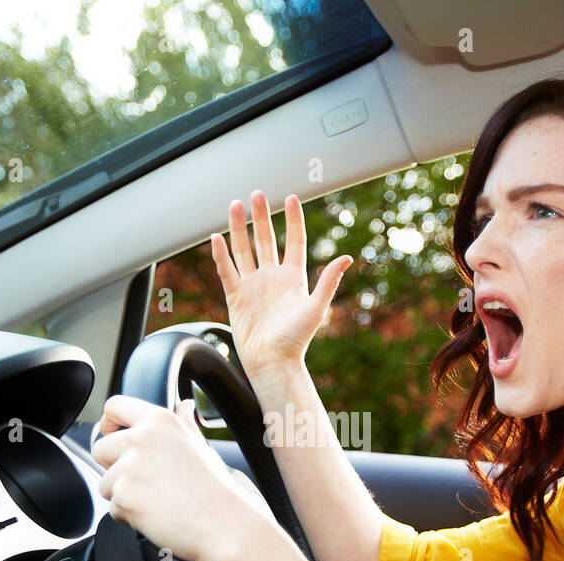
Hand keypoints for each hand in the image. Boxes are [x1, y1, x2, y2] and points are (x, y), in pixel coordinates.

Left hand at [91, 395, 273, 560]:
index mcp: (160, 421)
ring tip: (157, 501)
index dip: (109, 423)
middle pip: (100, 448)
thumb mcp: (202, 447)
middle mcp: (141, 438)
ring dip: (124, 496)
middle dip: (114, 468)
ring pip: (105, 483)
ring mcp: (130, 467)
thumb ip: (185, 424)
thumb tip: (184, 406)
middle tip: (145, 483)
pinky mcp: (124, 496)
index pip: (115, 406)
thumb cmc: (216, 490)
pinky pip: (112, 508)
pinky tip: (156, 515)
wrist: (224, 525)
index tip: (112, 435)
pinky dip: (129, 516)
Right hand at [210, 190, 352, 385]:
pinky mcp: (235, 296)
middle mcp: (272, 278)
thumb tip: (346, 257)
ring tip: (236, 205)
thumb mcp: (316, 308)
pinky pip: (227, 270)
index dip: (293, 220)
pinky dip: (221, 255)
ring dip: (239, 228)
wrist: (272, 362)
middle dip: (261, 217)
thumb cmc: (296, 340)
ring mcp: (252, 285)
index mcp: (293, 278)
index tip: (292, 198)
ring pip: (244, 250)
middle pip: (265, 240)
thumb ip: (328, 281)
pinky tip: (216, 237)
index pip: (293, 241)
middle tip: (257, 194)